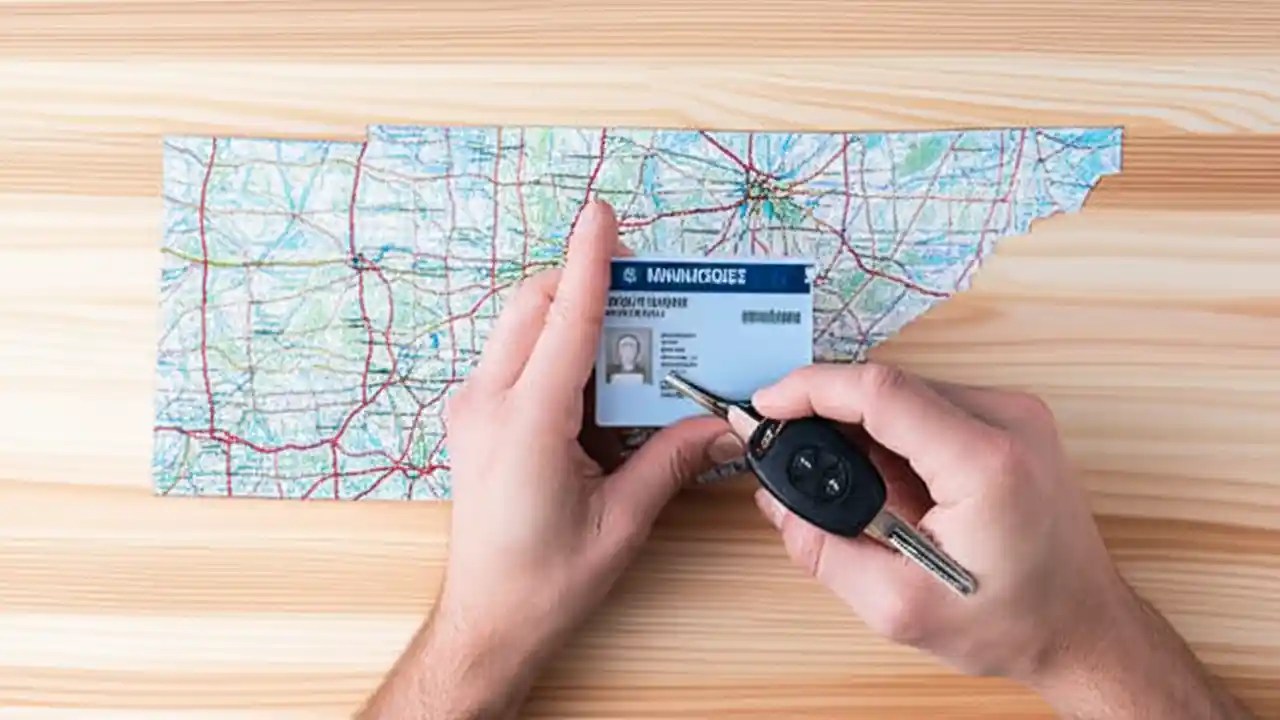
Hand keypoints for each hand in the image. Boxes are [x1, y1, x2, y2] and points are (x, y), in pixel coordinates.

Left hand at [361, 201, 742, 719]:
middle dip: (583, 278)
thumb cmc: (546, 582)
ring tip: (630, 324)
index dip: (588, 263)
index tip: (602, 213)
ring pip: (519, 325)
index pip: (564, 321)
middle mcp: (488, 404)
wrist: (486, 620)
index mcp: (526, 425)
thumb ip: (670, 461)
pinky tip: (597, 369)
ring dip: (569, 309)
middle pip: (533, 305)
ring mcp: (474, 408)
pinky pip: (514, 355)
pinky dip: (555, 343)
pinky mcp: (475, 417)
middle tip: (645, 281)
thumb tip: (723, 423)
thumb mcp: (620, 524)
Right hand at [751, 363, 1252, 718]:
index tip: (767, 406)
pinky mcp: (1013, 419)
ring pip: (906, 394)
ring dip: (865, 431)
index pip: (880, 391)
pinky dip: (895, 436)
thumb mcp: (898, 607)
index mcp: (986, 462)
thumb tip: (776, 502)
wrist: (1085, 629)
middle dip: (829, 416)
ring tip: (861, 494)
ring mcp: (1016, 414)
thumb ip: (824, 550)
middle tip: (795, 460)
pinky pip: (930, 406)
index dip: (812, 389)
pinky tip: (894, 487)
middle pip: (889, 387)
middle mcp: (1009, 420)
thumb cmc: (1013, 621)